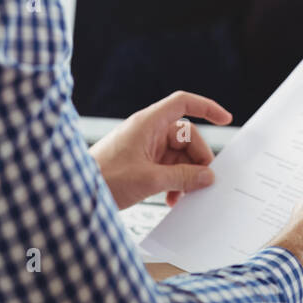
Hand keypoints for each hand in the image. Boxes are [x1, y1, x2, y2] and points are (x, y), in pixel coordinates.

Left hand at [89, 90, 231, 210]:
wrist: (76, 193)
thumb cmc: (106, 178)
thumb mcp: (150, 179)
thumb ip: (182, 176)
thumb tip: (207, 176)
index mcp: (148, 123)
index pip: (182, 102)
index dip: (206, 106)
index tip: (226, 118)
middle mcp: (148, 131)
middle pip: (186, 137)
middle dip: (197, 160)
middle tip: (202, 182)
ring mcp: (144, 147)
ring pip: (178, 155)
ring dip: (185, 175)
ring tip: (182, 197)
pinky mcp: (141, 162)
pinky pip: (167, 167)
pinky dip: (174, 181)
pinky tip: (172, 199)